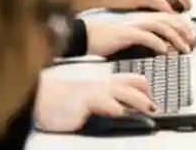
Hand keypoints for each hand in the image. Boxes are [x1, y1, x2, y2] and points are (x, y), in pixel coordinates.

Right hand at [34, 74, 155, 132]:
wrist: (41, 99)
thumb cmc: (64, 103)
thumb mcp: (89, 100)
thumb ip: (106, 103)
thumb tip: (124, 114)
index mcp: (105, 83)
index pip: (133, 80)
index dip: (147, 89)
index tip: (153, 100)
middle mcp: (104, 85)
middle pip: (136, 82)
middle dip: (149, 94)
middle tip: (155, 109)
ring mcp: (98, 92)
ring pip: (129, 92)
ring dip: (142, 102)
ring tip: (149, 112)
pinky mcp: (88, 102)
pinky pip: (109, 104)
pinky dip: (119, 111)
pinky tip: (124, 116)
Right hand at [85, 13, 195, 55]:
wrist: (85, 37)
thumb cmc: (105, 39)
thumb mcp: (129, 38)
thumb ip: (145, 39)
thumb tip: (162, 47)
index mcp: (142, 19)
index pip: (168, 18)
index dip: (182, 25)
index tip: (191, 36)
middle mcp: (141, 19)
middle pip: (169, 20)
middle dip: (184, 30)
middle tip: (193, 42)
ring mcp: (135, 25)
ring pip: (162, 27)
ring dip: (175, 38)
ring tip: (183, 49)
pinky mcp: (127, 33)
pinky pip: (147, 36)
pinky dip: (158, 43)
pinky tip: (165, 51)